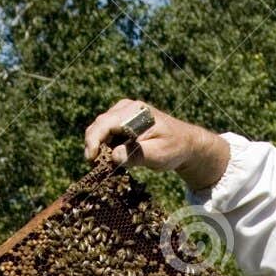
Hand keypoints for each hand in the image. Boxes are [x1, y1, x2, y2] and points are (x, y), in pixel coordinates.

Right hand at [83, 99, 229, 188]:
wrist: (185, 143)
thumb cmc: (174, 148)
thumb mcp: (158, 155)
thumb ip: (136, 155)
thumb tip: (113, 157)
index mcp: (135, 112)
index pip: (105, 123)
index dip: (94, 140)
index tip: (90, 159)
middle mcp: (126, 108)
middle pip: (99, 125)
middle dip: (93, 146)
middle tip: (95, 167)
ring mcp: (122, 112)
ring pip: (100, 129)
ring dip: (98, 147)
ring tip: (105, 166)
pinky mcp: (121, 121)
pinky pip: (106, 133)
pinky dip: (105, 146)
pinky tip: (111, 159)